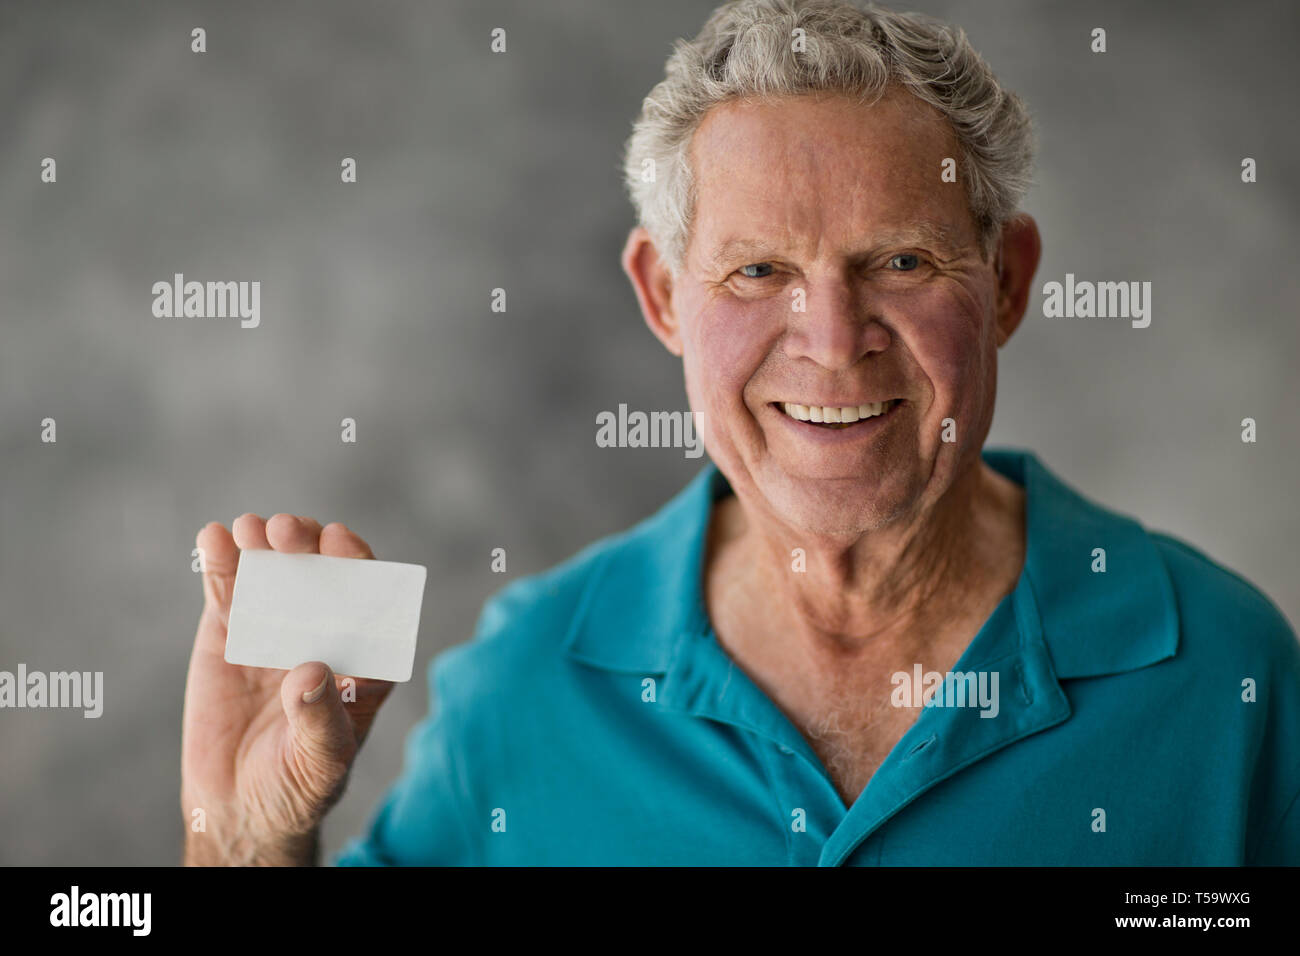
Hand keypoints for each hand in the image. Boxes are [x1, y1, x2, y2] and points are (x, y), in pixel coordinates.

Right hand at [180, 514, 394, 864]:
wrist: (239, 804)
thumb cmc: (298, 784)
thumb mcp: (320, 762)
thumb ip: (321, 720)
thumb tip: (312, 672)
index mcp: (364, 657)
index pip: (373, 602)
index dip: (361, 568)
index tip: (340, 543)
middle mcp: (326, 631)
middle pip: (325, 575)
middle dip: (310, 547)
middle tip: (287, 531)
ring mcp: (278, 625)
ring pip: (277, 572)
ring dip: (265, 543)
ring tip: (250, 528)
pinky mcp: (231, 630)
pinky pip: (228, 588)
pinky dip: (220, 560)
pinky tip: (213, 538)